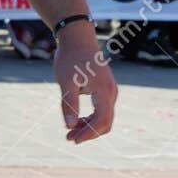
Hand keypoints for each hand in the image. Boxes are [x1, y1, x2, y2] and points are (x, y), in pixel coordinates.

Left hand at [53, 22, 117, 143]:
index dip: (89, 133)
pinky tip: (75, 120)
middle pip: (105, 122)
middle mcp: (111, 92)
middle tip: (69, 138)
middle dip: (88, 133)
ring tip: (69, 131)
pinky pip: (102, 110)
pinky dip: (90, 118)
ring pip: (104, 117)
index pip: (102, 120)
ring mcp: (110, 90)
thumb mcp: (66, 82)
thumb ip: (69, 104)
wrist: (77, 37)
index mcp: (104, 90)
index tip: (73, 140)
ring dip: (89, 127)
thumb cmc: (70, 57)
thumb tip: (70, 126)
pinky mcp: (105, 89)